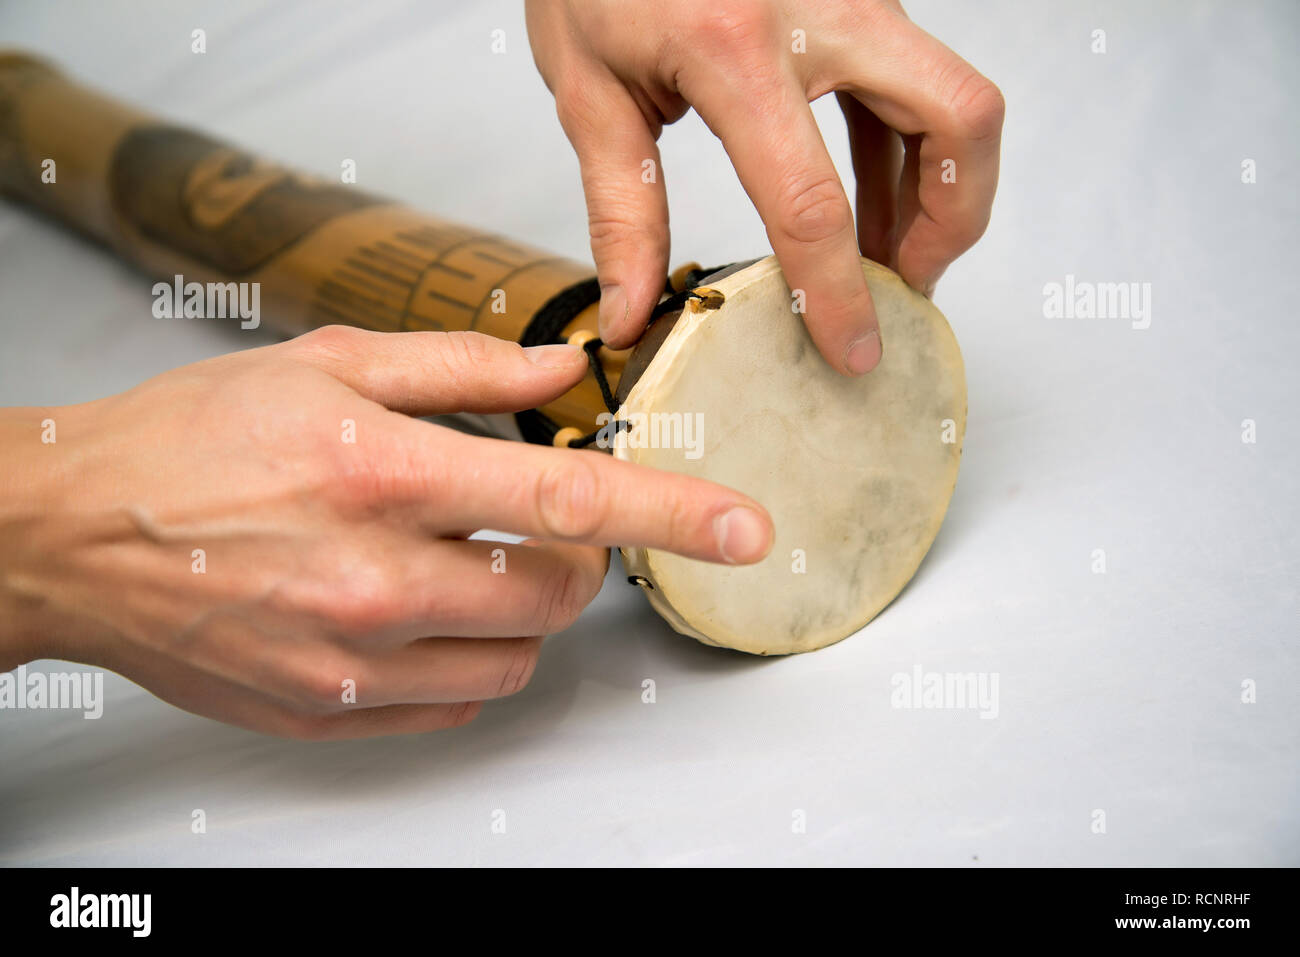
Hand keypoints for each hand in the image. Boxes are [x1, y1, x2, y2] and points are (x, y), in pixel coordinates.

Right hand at [0, 327, 772, 737]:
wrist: (74, 537)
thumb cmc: (190, 440)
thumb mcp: (326, 363)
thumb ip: (460, 367)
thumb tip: (561, 369)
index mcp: (384, 471)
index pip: (570, 500)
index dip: (673, 514)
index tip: (745, 526)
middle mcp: (376, 577)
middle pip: (559, 593)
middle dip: (577, 558)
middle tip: (533, 522)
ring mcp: (352, 659)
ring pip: (517, 660)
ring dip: (524, 611)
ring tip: (464, 563)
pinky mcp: (331, 712)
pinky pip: (454, 703)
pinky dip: (466, 657)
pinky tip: (417, 608)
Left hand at [526, 0, 1003, 374]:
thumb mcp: (587, 87)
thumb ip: (621, 209)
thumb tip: (631, 312)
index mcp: (734, 46)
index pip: (811, 200)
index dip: (838, 293)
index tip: (853, 350)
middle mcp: (822, 8)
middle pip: (956, 121)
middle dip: (953, 222)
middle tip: (904, 288)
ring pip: (953, 97)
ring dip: (938, 188)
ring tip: (883, 257)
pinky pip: (913, 80)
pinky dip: (907, 149)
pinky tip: (870, 200)